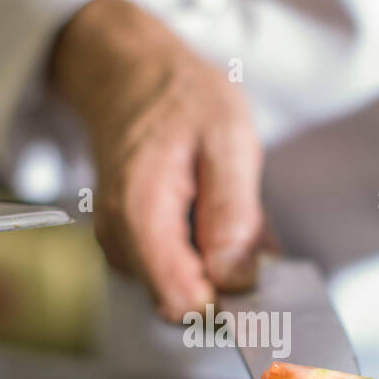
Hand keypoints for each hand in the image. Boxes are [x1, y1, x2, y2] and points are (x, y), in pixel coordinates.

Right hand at [51, 0, 264, 319]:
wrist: (130, 75)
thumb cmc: (180, 98)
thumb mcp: (227, 137)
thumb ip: (232, 213)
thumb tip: (238, 278)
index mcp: (142, 216)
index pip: (183, 302)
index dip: (228, 298)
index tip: (256, 267)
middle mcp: (121, 242)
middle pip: (184, 302)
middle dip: (227, 277)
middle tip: (248, 221)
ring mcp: (122, 248)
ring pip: (183, 288)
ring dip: (219, 262)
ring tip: (225, 202)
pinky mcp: (130, 248)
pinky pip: (176, 271)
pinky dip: (204, 251)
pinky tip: (209, 209)